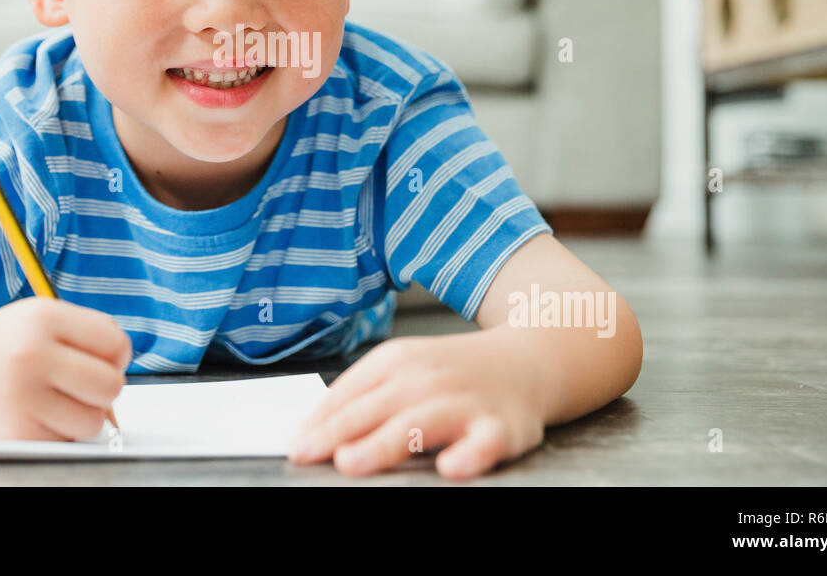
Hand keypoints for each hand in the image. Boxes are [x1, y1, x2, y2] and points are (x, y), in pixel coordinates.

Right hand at [0, 297, 130, 440]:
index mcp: (43, 318)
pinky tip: (35, 414)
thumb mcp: (38, 319)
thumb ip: (87, 334)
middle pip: (110, 385)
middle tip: (81, 384)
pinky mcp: (15, 433)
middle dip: (104, 388)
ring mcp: (22, 397)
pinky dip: (59, 432)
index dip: (116, 355)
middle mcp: (31, 354)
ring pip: (93, 420)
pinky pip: (66, 441)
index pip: (115, 342)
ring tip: (56, 400)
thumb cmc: (0, 346)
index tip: (99, 358)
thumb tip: (123, 365)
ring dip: (82, 415)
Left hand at [287, 330, 547, 478]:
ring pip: (420, 423)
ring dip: (385, 443)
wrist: (532, 358)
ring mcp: (465, 402)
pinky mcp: (501, 428)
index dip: (320, 422)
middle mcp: (429, 378)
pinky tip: (450, 467)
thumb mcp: (404, 369)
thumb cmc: (454, 372)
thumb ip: (359, 398)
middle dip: (340, 432)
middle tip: (309, 454)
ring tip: (352, 462)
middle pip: (376, 408)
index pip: (350, 393)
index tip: (295, 447)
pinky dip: (469, 456)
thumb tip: (307, 434)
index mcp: (398, 361)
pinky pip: (484, 444)